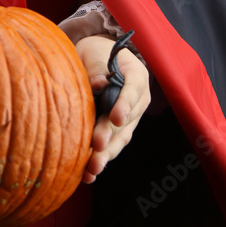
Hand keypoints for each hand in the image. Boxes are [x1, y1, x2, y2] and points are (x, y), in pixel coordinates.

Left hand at [74, 33, 150, 183]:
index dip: (125, 104)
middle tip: (97, 145)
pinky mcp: (117, 132)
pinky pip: (112, 146)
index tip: (116, 117)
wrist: (96, 59)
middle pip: (126, 120)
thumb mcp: (96, 52)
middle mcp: (137, 100)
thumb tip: (98, 84)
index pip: (133, 90)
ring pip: (120, 138)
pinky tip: (88, 174)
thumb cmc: (96, 53)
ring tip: (92, 167)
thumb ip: (98, 66)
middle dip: (111, 134)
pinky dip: (101, 159)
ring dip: (107, 154)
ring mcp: (129, 119)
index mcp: (136, 76)